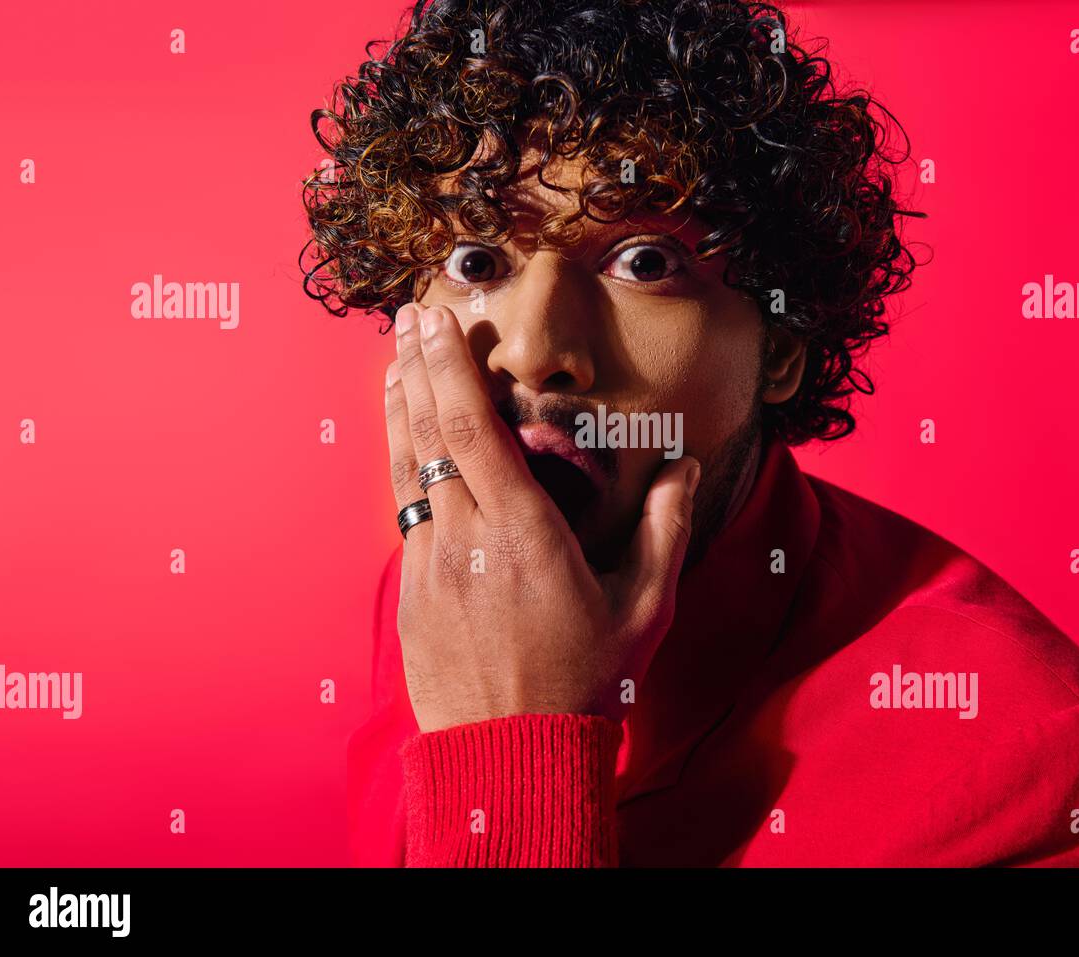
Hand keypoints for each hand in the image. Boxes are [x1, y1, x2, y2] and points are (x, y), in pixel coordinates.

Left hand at [383, 302, 700, 733]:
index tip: (439, 321)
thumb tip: (684, 469)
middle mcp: (467, 541)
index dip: (452, 367)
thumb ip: (664, 532)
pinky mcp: (413, 596)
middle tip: (408, 315)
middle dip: (418, 366)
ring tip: (394, 361)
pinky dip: (405, 466)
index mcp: (524, 535)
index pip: (475, 430)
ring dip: (400, 410)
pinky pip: (407, 515)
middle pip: (431, 435)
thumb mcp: (644, 609)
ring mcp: (431, 569)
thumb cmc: (586, 683)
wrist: (513, 756)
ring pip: (407, 471)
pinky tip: (409, 447)